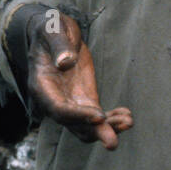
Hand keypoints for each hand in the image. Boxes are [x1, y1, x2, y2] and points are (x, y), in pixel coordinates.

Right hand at [26, 12, 132, 149]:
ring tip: (128, 121)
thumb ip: (59, 44)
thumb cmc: (51, 28)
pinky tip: (127, 115)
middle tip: (113, 141)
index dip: (77, 115)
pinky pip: (97, 117)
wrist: (55, 32)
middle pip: (73, 125)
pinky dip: (112, 119)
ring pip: (87, 126)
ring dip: (107, 128)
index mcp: (42, 86)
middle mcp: (54, 100)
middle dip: (93, 132)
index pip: (58, 108)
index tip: (98, 116)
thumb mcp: (53, 29)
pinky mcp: (84, 99)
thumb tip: (65, 62)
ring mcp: (70, 102)